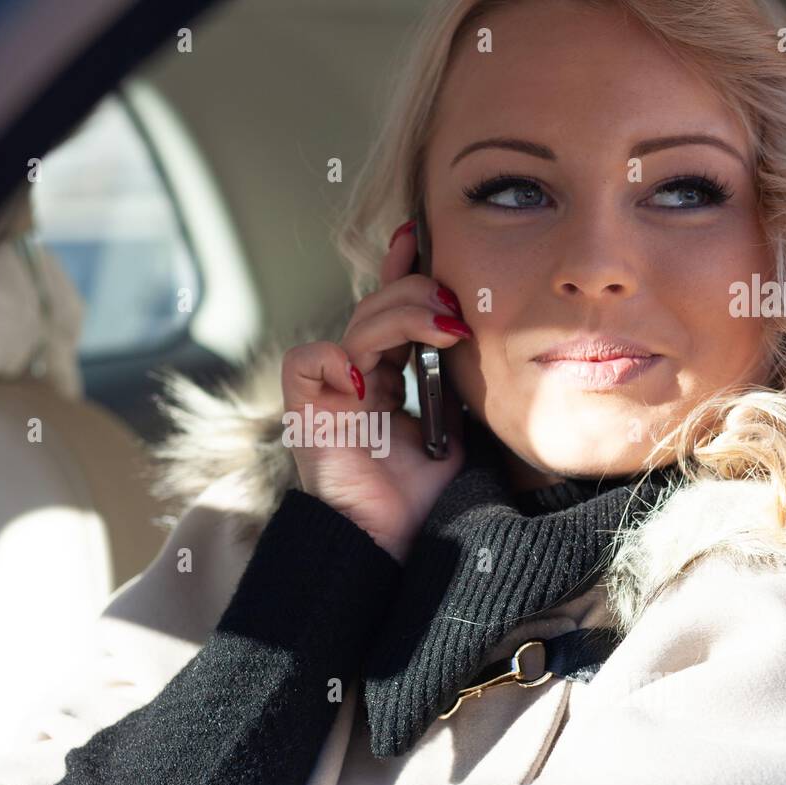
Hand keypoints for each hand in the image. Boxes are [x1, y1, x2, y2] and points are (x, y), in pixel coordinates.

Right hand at [282, 221, 469, 562]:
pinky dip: (337, 359)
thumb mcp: (452, 435)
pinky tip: (372, 381)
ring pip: (356, 326)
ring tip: (442, 331)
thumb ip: (455, 391)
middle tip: (456, 312)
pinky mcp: (305, 409)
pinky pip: (309, 360)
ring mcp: (330, 392)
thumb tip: (480, 350)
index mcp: (385, 379)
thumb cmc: (417, 501)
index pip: (391, 312)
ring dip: (401, 317)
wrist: (387, 545)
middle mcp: (355, 378)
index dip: (403, 273)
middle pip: (377, 309)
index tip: (423, 238)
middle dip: (417, 294)